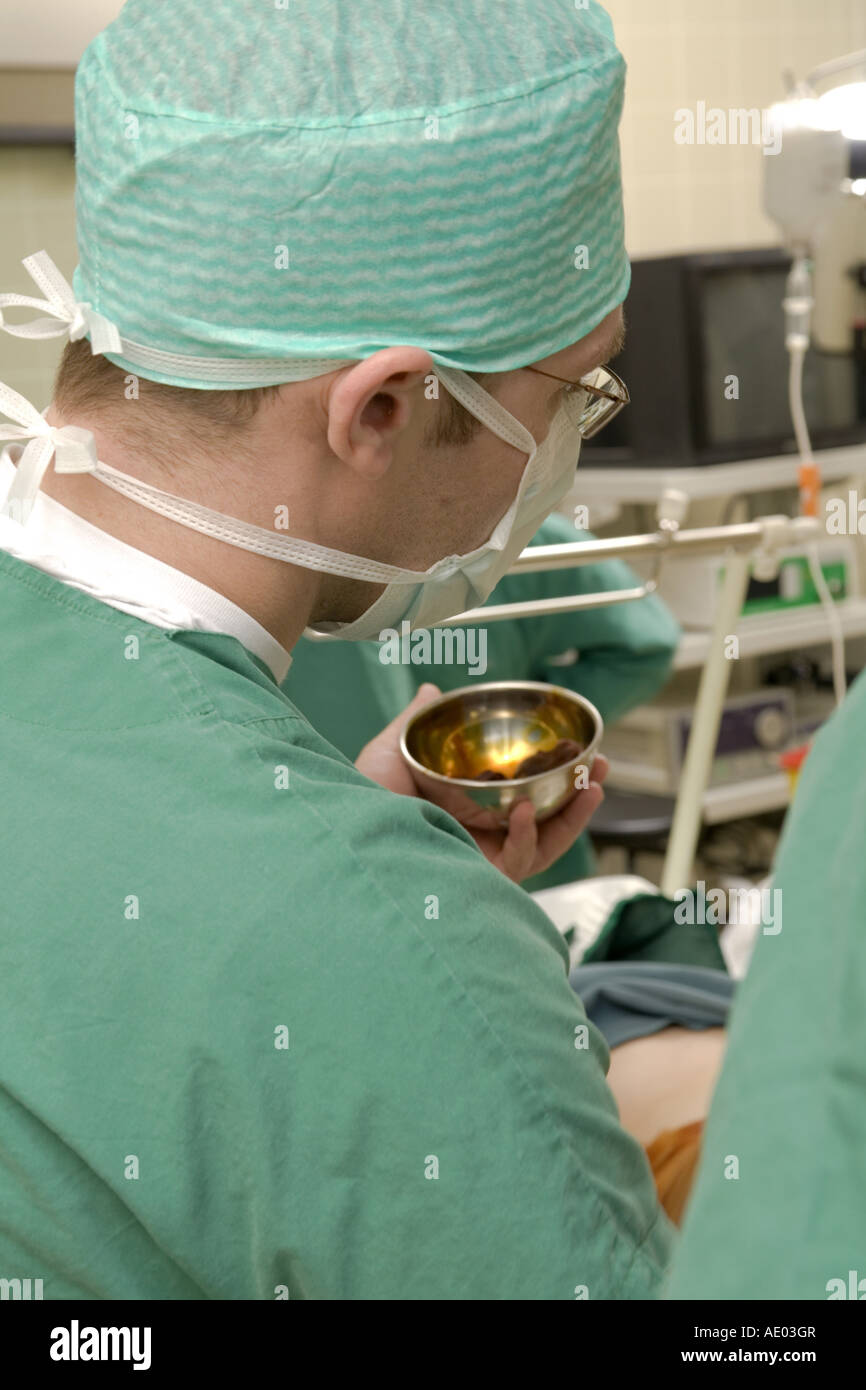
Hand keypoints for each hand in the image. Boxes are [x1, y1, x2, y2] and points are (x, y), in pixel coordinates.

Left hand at [355, 683, 608, 884]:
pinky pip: (518, 861)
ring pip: (544, 844)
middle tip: (600, 767)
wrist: (347, 838)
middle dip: (579, 797)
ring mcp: (482, 861)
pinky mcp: (480, 882)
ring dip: (573, 817)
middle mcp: (480, 837)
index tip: (577, 749)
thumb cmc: (359, 802)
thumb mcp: (389, 753)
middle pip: (545, 821)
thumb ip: (413, 723)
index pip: (521, 794)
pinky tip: (527, 811)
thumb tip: (430, 689)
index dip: (552, 775)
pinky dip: (527, 836)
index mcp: (466, 810)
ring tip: (594, 787)